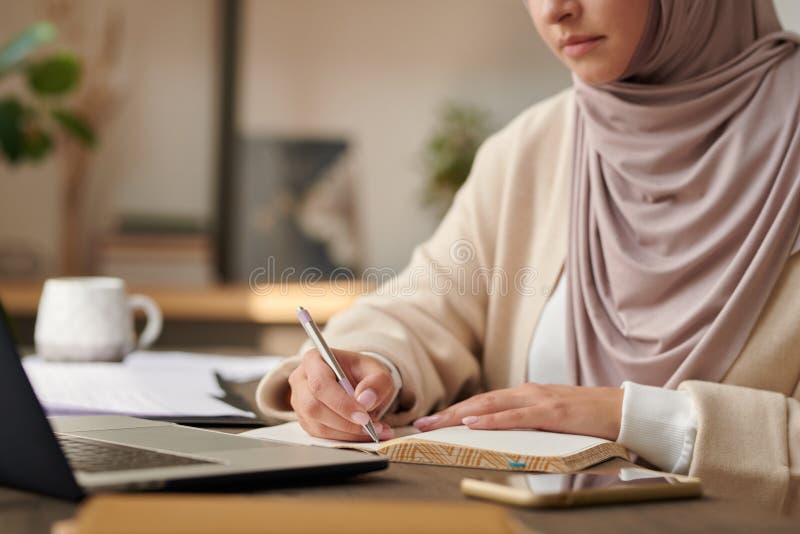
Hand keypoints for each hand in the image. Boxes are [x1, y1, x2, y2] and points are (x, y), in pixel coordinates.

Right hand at [289, 348, 395, 441]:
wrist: (359, 384)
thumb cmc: (364, 374)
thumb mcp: (378, 371)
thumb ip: (377, 382)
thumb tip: (365, 400)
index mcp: (314, 359)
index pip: (320, 383)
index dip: (341, 403)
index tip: (364, 416)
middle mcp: (301, 380)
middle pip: (313, 407)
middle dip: (345, 422)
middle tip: (371, 427)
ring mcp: (300, 403)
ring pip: (318, 426)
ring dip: (348, 434)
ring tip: (375, 431)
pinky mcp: (306, 421)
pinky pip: (322, 437)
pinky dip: (346, 439)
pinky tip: (365, 434)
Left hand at [412, 383, 623, 440]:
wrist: (625, 412)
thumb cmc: (589, 421)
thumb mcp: (552, 423)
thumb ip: (529, 428)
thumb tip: (504, 444)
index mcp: (527, 396)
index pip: (484, 403)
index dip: (456, 411)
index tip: (432, 421)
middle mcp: (529, 393)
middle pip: (480, 402)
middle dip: (449, 414)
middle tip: (421, 425)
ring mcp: (540, 401)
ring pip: (492, 406)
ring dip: (461, 415)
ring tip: (437, 424)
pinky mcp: (554, 412)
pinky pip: (517, 416)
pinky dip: (493, 419)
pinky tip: (474, 423)